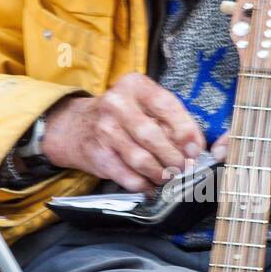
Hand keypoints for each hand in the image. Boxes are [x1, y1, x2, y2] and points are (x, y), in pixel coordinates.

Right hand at [42, 74, 204, 192]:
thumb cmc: (121, 116)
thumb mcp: (143, 104)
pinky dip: (143, 185)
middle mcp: (117, 104)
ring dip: (160, 173)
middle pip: (152, 135)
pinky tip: (150, 185)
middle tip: (183, 167)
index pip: (166, 106)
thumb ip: (169, 120)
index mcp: (134, 85)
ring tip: (168, 177)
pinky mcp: (98, 154)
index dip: (185, 130)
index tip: (195, 148)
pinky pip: (127, 176)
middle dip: (173, 156)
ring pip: (140, 159)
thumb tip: (193, 147)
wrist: (75, 126)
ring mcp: (104, 129)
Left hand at [212, 86, 270, 200]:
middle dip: (244, 169)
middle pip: (267, 157)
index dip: (235, 143)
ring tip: (243, 187)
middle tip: (227, 176)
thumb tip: (220, 149)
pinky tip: (265, 191)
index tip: (219, 155)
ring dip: (256, 187)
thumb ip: (255, 120)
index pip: (259, 126)